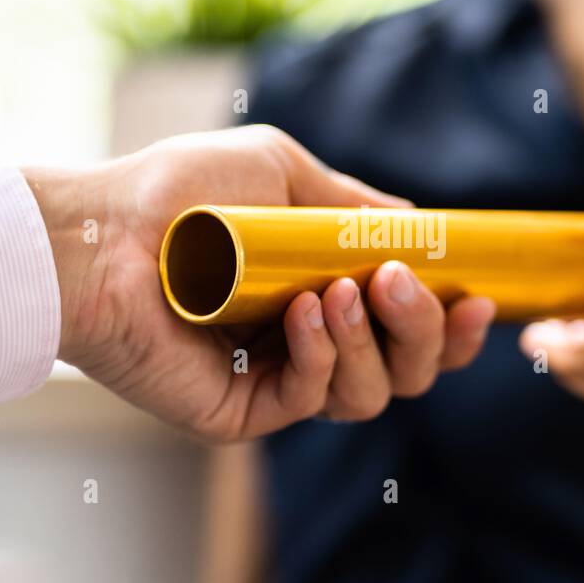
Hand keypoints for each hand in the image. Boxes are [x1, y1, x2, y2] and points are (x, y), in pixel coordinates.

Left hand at [24, 125, 494, 442]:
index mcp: (325, 291)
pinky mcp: (241, 412)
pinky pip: (312, 402)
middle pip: (406, 371)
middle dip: (425, 335)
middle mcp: (308, 342)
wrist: (100, 233)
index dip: (453, 323)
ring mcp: (276, 380)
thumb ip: (353, 203)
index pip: (410, 328)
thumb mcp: (282, 170)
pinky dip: (322, 357)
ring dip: (373, 343)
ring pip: (370, 395)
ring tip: (338, 291)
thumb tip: (417, 224)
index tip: (482, 299)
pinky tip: (303, 314)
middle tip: (407, 287)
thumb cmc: (182, 191)